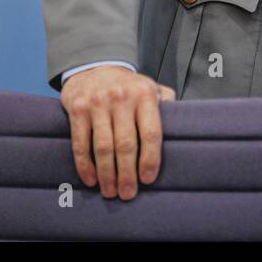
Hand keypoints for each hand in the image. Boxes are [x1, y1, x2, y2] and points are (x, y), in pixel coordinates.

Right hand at [59, 66, 175, 199]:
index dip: (151, 159)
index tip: (148, 179)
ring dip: (107, 174)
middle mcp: (122, 98)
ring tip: (111, 192)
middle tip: (128, 194)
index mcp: (145, 95)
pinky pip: (81, 143)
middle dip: (127, 173)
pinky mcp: (78, 109)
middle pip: (126, 144)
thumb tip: (184, 126)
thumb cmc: (128, 87)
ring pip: (103, 147)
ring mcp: (98, 103)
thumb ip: (167, 104)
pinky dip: (85, 165)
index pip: (151, 132)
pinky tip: (91, 180)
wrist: (94, 67)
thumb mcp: (151, 88)